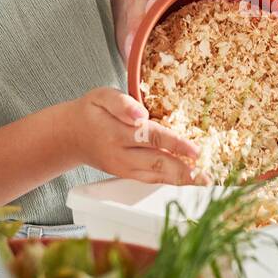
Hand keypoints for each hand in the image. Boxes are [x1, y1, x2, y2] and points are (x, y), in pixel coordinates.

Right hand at [71, 87, 205, 183]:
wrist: (70, 136)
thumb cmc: (90, 112)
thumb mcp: (101, 97)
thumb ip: (121, 103)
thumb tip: (141, 113)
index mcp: (116, 133)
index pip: (151, 138)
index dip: (175, 145)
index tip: (196, 151)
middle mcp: (120, 154)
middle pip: (157, 163)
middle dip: (184, 170)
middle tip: (206, 175)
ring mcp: (122, 168)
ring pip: (155, 175)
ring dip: (180, 179)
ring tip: (203, 181)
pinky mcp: (125, 175)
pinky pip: (150, 179)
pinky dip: (170, 181)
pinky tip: (186, 180)